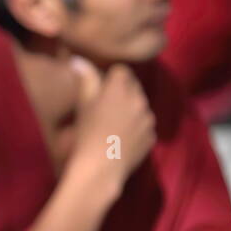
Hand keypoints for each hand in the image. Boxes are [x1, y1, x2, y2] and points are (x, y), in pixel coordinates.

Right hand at [66, 59, 154, 193]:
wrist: (100, 169)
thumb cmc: (86, 134)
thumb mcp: (83, 105)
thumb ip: (85, 79)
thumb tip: (78, 60)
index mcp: (120, 87)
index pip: (121, 70)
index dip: (111, 78)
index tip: (102, 89)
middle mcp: (139, 99)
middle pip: (133, 87)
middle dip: (123, 93)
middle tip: (106, 108)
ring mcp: (148, 119)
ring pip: (141, 107)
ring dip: (131, 111)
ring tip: (114, 126)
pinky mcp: (152, 137)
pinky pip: (145, 127)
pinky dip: (136, 130)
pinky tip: (122, 141)